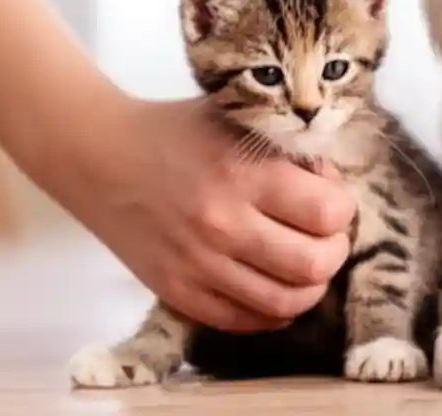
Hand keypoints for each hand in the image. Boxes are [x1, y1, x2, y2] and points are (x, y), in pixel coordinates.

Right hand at [44, 93, 355, 332]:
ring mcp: (197, 263)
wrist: (98, 156)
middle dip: (335, 252)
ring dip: (310, 287)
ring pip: (284, 302)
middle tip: (327, 237)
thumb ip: (286, 149)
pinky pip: (243, 320)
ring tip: (306, 265)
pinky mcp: (177, 291)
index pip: (329, 212)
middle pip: (314, 264)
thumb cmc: (175, 132)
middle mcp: (222, 223)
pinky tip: (276, 288)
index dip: (343, 207)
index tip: (332, 198)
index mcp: (243, 172)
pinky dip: (272, 311)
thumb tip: (335, 186)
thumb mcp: (235, 119)